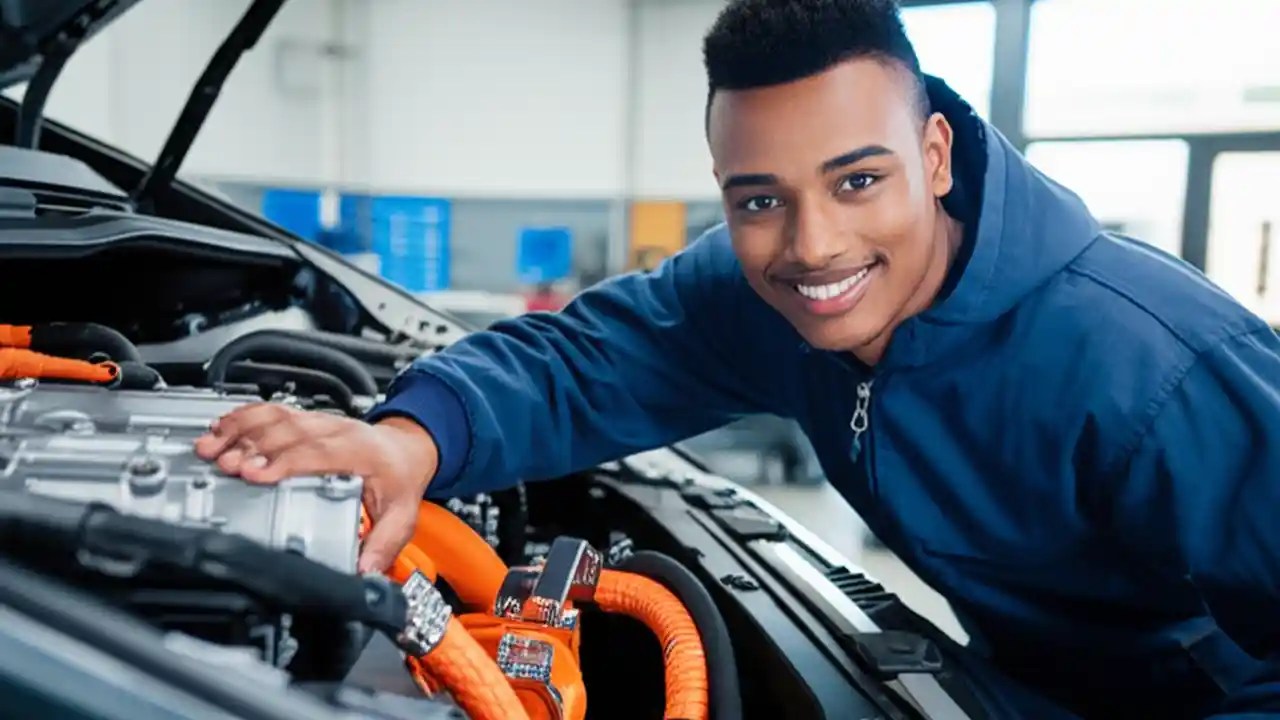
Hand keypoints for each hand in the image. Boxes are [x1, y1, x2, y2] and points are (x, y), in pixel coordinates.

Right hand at [193, 404, 438, 572]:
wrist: (407, 449)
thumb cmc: (399, 480)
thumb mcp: (402, 515)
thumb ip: (384, 544)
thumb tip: (363, 572)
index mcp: (359, 452)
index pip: (317, 453)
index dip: (283, 462)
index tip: (253, 475)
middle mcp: (336, 432)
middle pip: (288, 433)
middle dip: (252, 448)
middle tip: (222, 465)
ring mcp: (319, 423)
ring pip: (276, 418)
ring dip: (240, 430)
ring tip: (209, 447)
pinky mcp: (305, 421)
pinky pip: (272, 412)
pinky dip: (243, 418)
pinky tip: (219, 427)